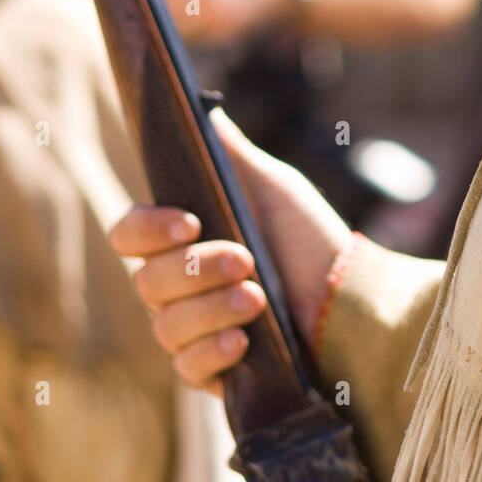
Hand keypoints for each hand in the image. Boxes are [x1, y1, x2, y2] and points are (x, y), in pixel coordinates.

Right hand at [109, 109, 351, 394]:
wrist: (352, 298)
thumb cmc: (311, 237)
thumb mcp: (273, 186)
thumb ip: (231, 154)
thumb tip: (203, 110)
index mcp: (184, 239)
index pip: (129, 234)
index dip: (147, 228)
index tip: (190, 222)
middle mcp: (180, 286)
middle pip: (147, 282)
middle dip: (197, 270)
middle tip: (247, 261)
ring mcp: (194, 330)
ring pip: (164, 327)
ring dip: (210, 310)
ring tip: (257, 300)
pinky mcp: (213, 372)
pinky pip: (186, 369)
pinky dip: (210, 353)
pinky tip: (242, 342)